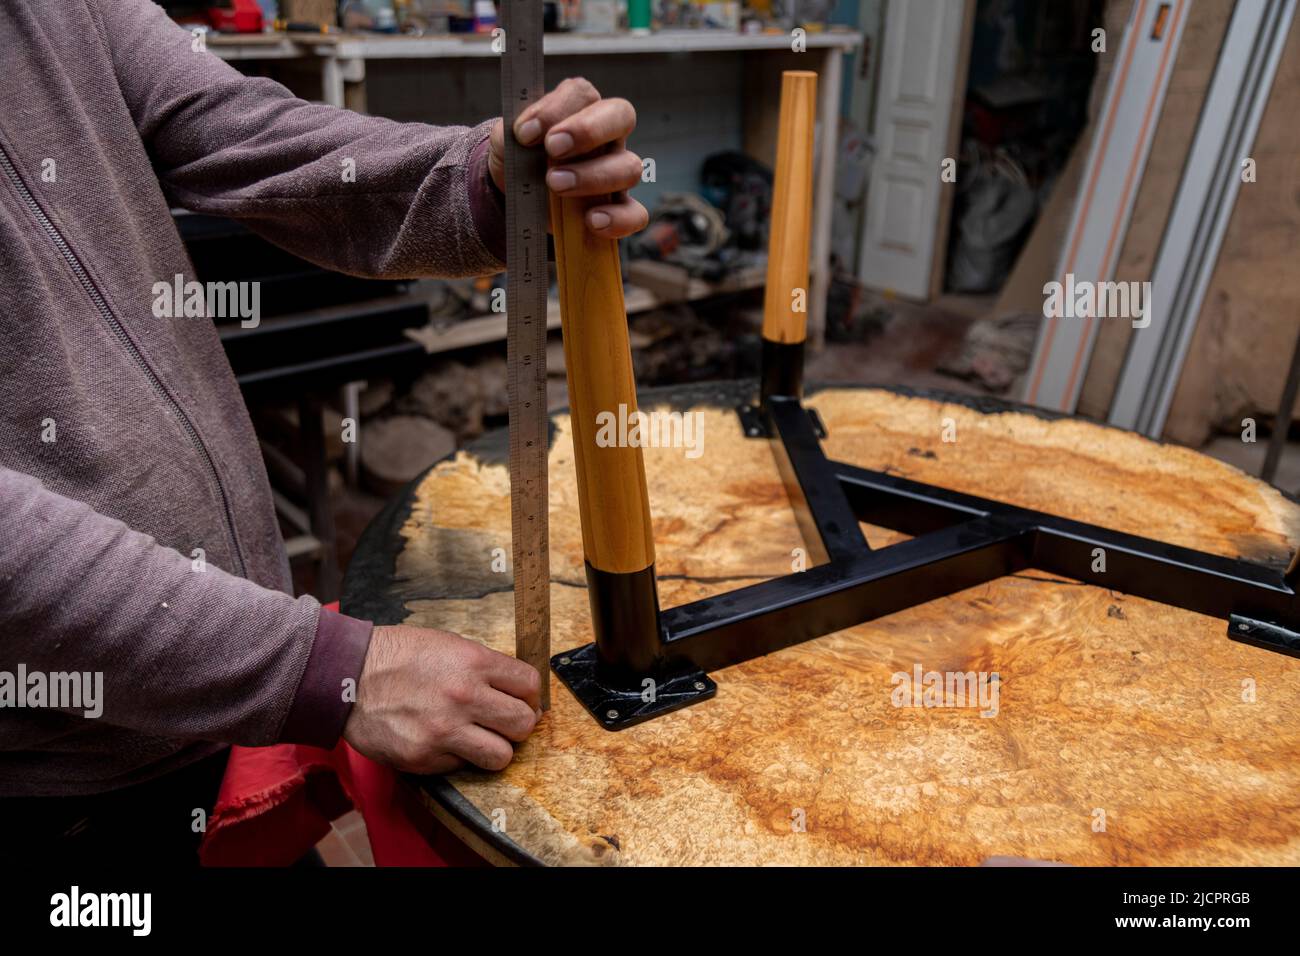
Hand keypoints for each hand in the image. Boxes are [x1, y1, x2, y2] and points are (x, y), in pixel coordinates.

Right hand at [343, 624, 540, 773]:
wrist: (347, 676)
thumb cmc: (397, 656)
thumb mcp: (448, 645)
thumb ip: (483, 667)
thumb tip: (513, 689)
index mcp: (474, 663)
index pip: (530, 684)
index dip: (530, 695)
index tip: (523, 700)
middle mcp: (464, 697)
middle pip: (523, 724)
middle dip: (518, 725)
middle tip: (504, 723)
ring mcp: (444, 731)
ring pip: (501, 756)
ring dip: (494, 749)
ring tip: (479, 739)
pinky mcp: (424, 757)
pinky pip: (461, 766)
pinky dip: (456, 757)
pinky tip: (441, 741)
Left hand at [487, 77, 648, 238]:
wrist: (518, 199)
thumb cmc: (519, 161)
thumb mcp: (506, 144)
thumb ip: (510, 136)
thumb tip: (522, 137)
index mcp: (579, 109)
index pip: (582, 94)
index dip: (555, 109)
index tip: (525, 133)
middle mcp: (607, 136)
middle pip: (622, 116)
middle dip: (588, 131)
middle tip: (553, 149)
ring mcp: (618, 172)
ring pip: (630, 167)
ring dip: (593, 176)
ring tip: (556, 185)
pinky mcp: (619, 209)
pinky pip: (636, 214)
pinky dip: (617, 218)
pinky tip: (590, 221)